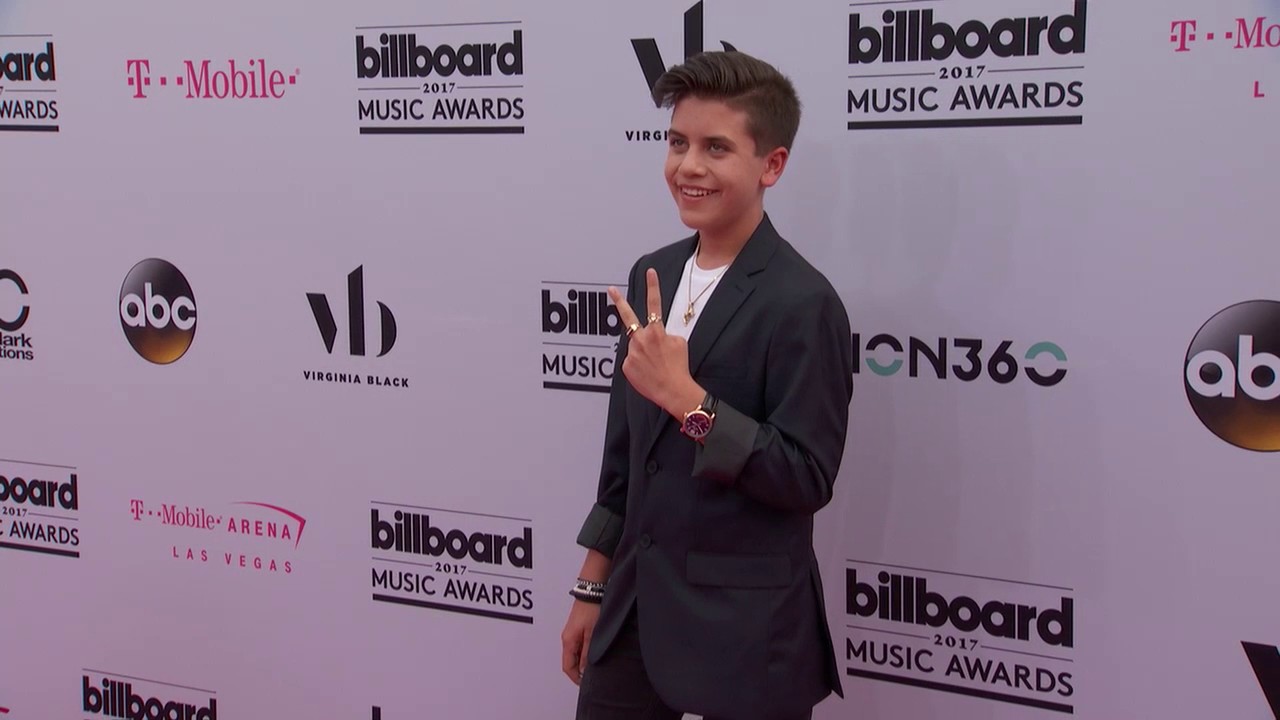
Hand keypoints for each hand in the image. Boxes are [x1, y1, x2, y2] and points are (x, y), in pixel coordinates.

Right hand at [561, 599, 600, 684]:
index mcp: (568, 641)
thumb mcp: (592, 635)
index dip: (576, 677)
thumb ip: (588, 653)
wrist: (591, 591)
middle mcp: (567, 638)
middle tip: (593, 677)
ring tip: (596, 666)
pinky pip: (579, 646)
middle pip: (570, 661)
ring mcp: (572, 633)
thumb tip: (584, 671)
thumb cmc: (591, 610)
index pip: (567, 666)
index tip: (586, 684)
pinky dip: (585, 653)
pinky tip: (594, 653)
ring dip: (583, 662)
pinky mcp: (578, 628)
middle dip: (580, 671)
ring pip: (575, 654)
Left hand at [609, 269, 703, 418]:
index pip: (654, 303)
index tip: (650, 273)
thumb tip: (655, 335)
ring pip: (635, 347)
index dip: (652, 286)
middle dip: (619, 301)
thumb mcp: (679, 343)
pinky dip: (639, 366)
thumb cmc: (679, 367)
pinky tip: (648, 373)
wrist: (673, 390)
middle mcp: (641, 339)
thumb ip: (664, 334)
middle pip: (628, 316)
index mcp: (656, 331)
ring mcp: (632, 352)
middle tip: (611, 289)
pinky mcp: (626, 366)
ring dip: (643, 353)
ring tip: (654, 365)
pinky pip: (632, 361)